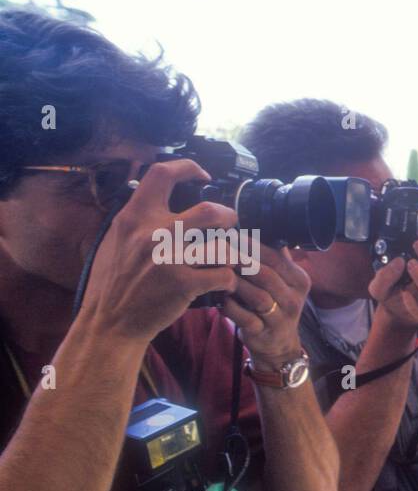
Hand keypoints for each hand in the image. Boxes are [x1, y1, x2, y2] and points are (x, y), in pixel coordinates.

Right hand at [78, 159, 238, 344]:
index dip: (188, 167)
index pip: (161, 173)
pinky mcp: (183, 285)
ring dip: (234, 254)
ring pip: (224, 246)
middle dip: (229, 217)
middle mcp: (151, 234)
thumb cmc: (114, 282)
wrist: (110, 322)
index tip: (203, 175)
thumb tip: (159, 197)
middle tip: (231, 225)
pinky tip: (224, 283)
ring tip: (231, 260)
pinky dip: (230, 280)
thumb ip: (137, 219)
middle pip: (210, 210)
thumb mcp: (115, 239)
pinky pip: (224, 275)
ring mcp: (169, 259)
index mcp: (133, 217)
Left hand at [219, 245, 310, 367]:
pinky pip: (245, 319)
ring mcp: (281, 318)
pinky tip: (219, 299)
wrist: (278, 345)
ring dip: (235, 284)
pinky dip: (230, 308)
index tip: (230, 234)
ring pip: (258, 297)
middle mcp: (294, 298)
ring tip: (216, 273)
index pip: (276, 257)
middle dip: (241, 261)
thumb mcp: (282, 280)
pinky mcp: (265, 334)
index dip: (252, 245)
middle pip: (267, 275)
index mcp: (299, 280)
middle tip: (217, 250)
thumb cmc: (273, 304)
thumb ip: (273, 256)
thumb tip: (258, 223)